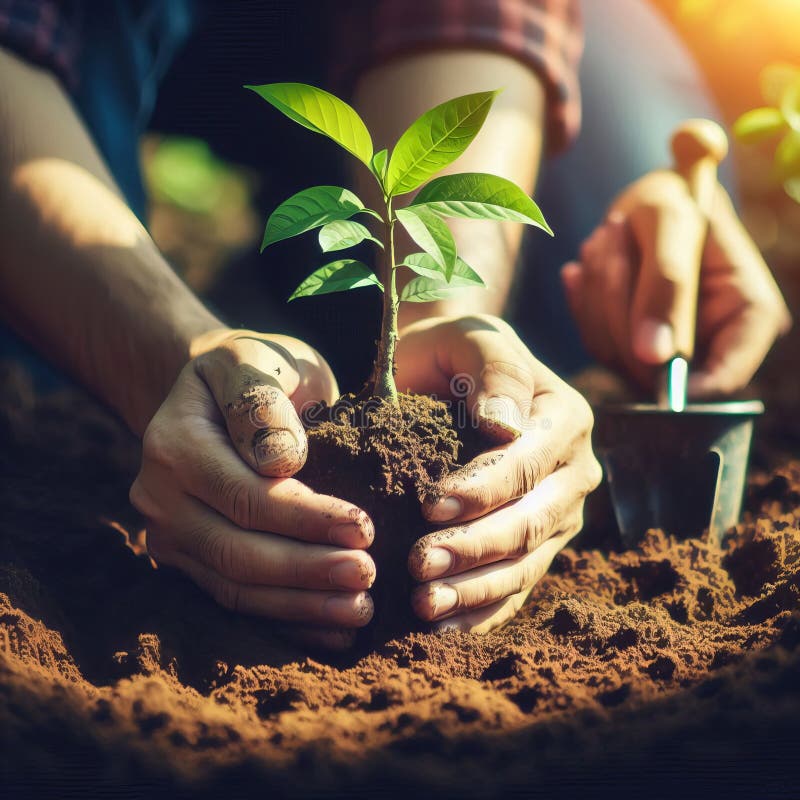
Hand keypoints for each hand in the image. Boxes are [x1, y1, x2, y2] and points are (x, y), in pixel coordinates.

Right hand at [130, 330, 375, 648]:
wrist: (215, 393)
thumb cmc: (252, 369)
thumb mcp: (256, 358)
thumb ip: (261, 400)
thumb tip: (283, 461)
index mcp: (173, 442)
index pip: (244, 495)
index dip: (306, 518)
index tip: (364, 528)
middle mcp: (160, 496)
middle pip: (237, 551)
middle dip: (308, 570)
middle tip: (369, 576)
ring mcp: (169, 535)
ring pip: (235, 586)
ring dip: (301, 605)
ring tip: (360, 611)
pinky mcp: (189, 562)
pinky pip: (236, 600)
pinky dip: (287, 620)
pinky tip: (333, 629)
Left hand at [395, 315, 601, 633]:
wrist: (449, 374)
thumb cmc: (454, 353)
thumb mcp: (472, 339)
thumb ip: (495, 370)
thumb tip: (505, 424)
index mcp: (565, 420)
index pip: (527, 464)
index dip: (482, 490)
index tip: (429, 505)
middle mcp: (573, 472)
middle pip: (530, 522)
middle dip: (474, 548)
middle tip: (418, 566)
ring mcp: (559, 514)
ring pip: (525, 563)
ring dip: (475, 588)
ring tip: (425, 604)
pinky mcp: (538, 545)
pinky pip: (517, 586)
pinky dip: (482, 609)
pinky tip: (441, 625)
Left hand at [562, 171, 790, 395]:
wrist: (647, 194)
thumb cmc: (672, 196)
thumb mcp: (672, 223)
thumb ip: (666, 284)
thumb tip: (652, 356)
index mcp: (747, 317)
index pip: (723, 380)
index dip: (681, 381)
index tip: (646, 352)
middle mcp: (710, 342)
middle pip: (658, 372)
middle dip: (621, 310)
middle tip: (609, 239)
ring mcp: (667, 346)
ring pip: (619, 356)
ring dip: (598, 297)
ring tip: (606, 238)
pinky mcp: (630, 342)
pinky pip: (596, 342)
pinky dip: (585, 302)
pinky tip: (588, 262)